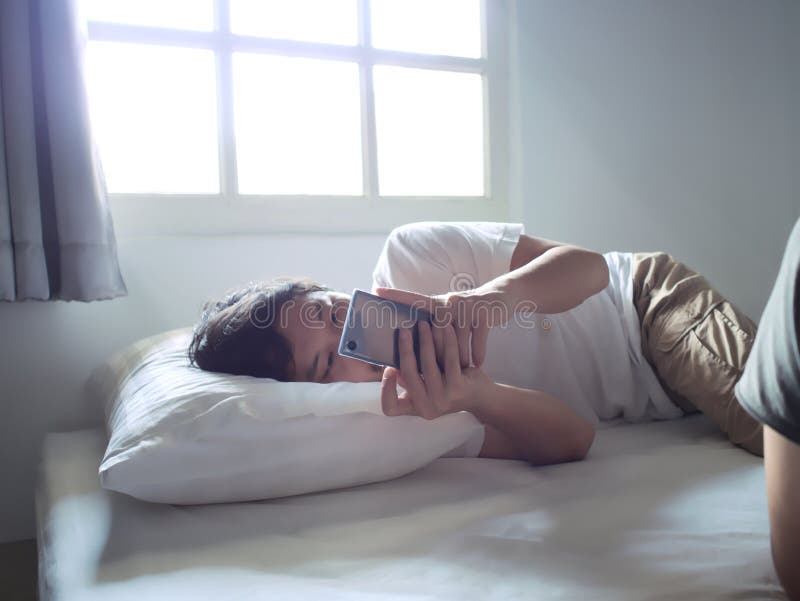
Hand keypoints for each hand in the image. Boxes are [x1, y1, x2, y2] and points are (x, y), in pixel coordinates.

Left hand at [374, 286, 509, 367]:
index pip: (412, 299)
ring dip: (460, 358)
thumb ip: (430, 328)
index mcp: (435, 303)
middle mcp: (448, 301)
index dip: (395, 295)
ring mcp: (466, 306)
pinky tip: (478, 365)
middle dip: (439, 356)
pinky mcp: (484, 312)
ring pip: (457, 340)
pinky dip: (477, 354)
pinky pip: (478, 339)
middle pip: (436, 333)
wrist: (499, 298)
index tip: (376, 291)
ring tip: (462, 371)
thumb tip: (409, 354)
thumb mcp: (448, 315)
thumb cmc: (467, 314)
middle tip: (440, 373)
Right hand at [380, 319, 493, 419]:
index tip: (388, 367)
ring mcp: (442, 399)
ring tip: (424, 324)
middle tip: (404, 330)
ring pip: (428, 363)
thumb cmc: (449, 389)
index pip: (390, 407)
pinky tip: (445, 327)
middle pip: (408, 375)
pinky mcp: (458, 387)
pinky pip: (449, 358)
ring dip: (425, 340)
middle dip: (405, 348)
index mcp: (415, 408)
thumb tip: (393, 361)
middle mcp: (427, 407)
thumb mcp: (427, 387)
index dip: (384, 388)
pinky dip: (446, 340)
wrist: (481, 398)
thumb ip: (410, 378)